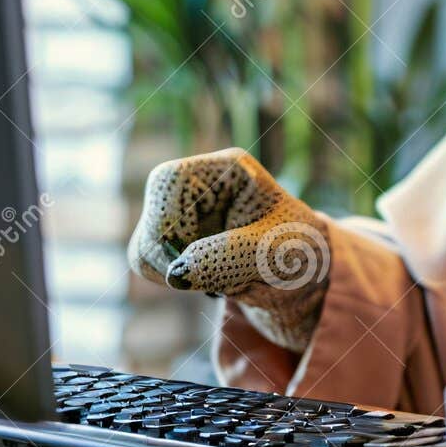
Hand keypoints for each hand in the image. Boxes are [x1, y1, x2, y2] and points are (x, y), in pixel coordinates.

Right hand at [127, 149, 330, 351]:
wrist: (301, 275)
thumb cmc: (299, 253)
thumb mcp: (276, 254)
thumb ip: (231, 257)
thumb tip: (176, 273)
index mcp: (229, 170)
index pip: (171, 180)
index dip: (170, 220)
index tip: (192, 255)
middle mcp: (200, 184)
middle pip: (152, 212)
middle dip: (171, 252)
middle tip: (209, 275)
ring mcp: (183, 210)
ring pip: (144, 242)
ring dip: (172, 269)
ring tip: (217, 276)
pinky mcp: (173, 237)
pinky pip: (147, 260)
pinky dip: (170, 276)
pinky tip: (204, 276)